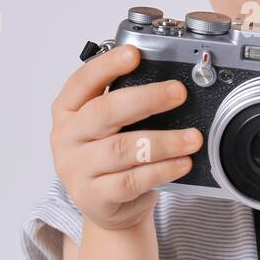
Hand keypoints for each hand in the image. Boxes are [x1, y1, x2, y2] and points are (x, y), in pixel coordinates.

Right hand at [49, 45, 202, 230]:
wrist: (106, 206)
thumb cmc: (110, 157)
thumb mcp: (108, 125)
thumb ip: (124, 102)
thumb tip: (165, 81)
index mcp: (67, 110)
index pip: (82, 81)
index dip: (107, 66)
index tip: (134, 54)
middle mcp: (66, 137)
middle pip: (104, 112)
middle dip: (145, 99)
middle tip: (178, 92)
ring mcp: (76, 169)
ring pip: (122, 149)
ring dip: (163, 141)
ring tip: (192, 138)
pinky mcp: (93, 196)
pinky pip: (131, 181)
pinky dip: (161, 170)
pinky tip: (182, 163)